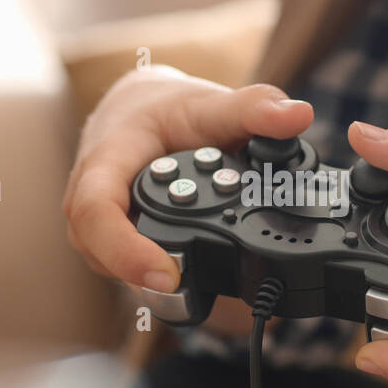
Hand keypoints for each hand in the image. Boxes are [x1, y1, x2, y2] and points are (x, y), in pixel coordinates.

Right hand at [63, 66, 312, 293]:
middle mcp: (90, 201)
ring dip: (160, 277)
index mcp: (105, 163)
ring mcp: (101, 229)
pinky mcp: (116, 244)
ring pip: (117, 270)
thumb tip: (298, 115)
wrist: (140, 114)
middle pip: (103, 255)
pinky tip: (201, 271)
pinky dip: (167, 272)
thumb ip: (253, 109)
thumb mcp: (208, 103)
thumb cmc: (164, 110)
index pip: (96, 213)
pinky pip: (131, 270)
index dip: (126, 252)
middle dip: (149, 276)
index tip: (168, 274)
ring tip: (208, 272)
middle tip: (201, 283)